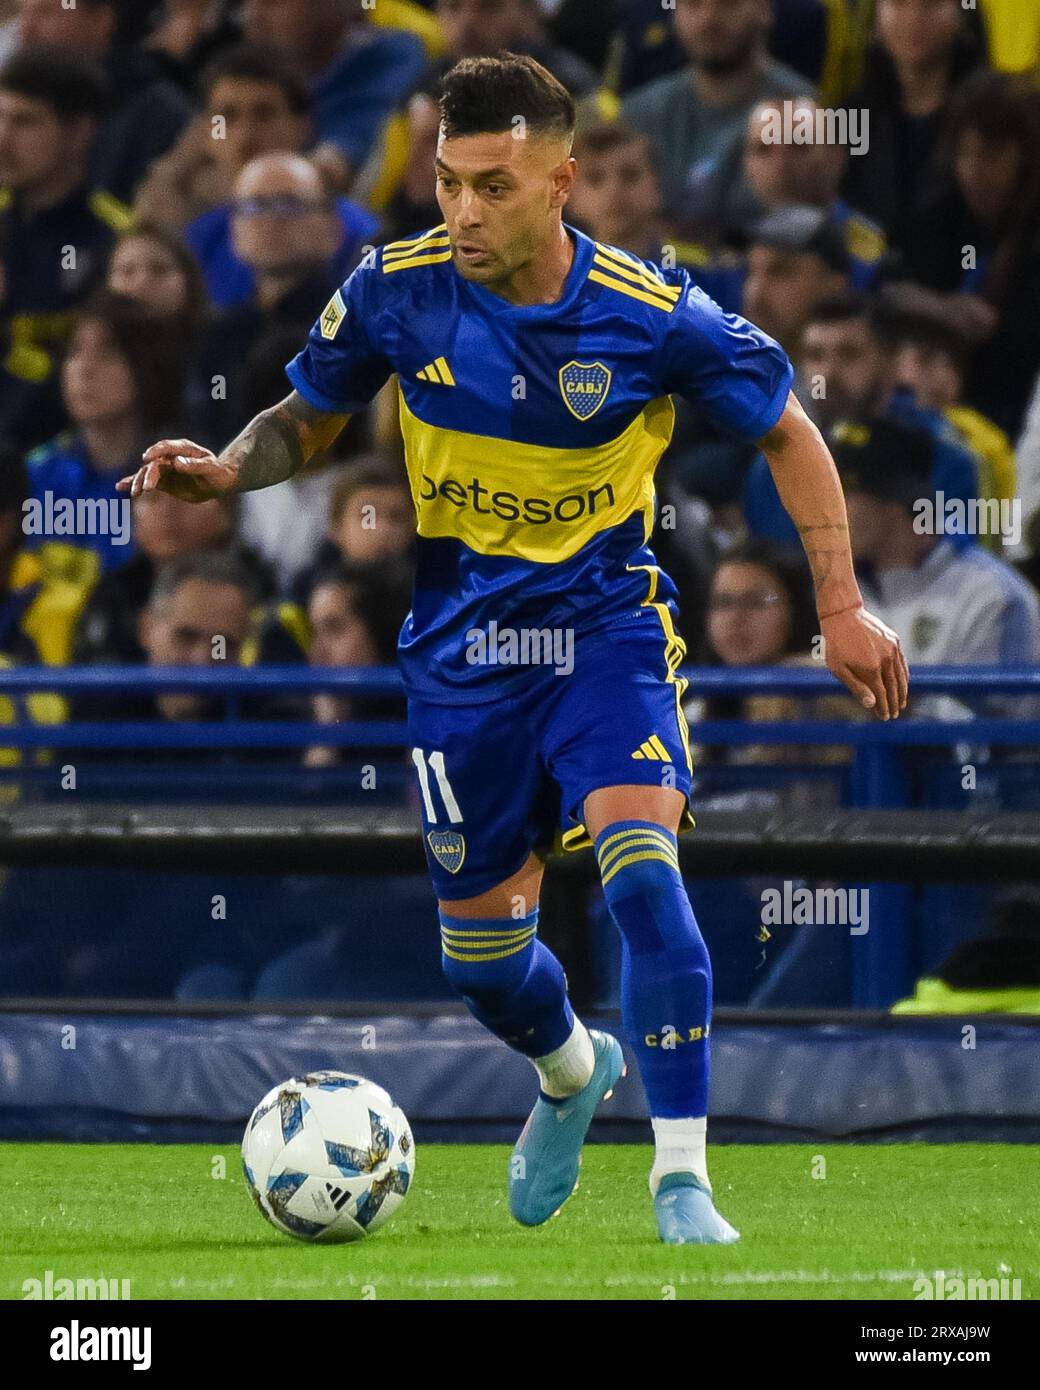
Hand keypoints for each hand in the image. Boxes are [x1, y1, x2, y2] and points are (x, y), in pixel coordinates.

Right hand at [117, 439, 237, 501]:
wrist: (218, 481)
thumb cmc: (217, 472)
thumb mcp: (210, 468)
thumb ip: (195, 465)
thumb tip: (177, 463)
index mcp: (182, 449)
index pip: (165, 447)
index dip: (155, 451)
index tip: (146, 459)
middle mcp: (170, 456)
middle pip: (154, 463)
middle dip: (147, 475)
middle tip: (146, 489)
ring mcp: (164, 468)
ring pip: (147, 472)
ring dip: (138, 481)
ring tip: (134, 493)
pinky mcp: (162, 480)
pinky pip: (145, 480)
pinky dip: (133, 483)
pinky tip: (120, 487)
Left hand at [820, 604, 908, 719]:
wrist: (843, 613)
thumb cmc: (835, 643)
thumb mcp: (838, 668)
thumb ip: (856, 687)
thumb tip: (872, 705)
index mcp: (871, 669)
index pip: (881, 695)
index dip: (883, 708)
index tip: (885, 718)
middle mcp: (886, 660)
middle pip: (893, 687)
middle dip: (894, 703)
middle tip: (894, 715)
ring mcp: (892, 649)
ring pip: (901, 676)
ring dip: (902, 691)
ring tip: (902, 704)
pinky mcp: (895, 641)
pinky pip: (902, 662)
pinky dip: (904, 675)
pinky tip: (904, 682)